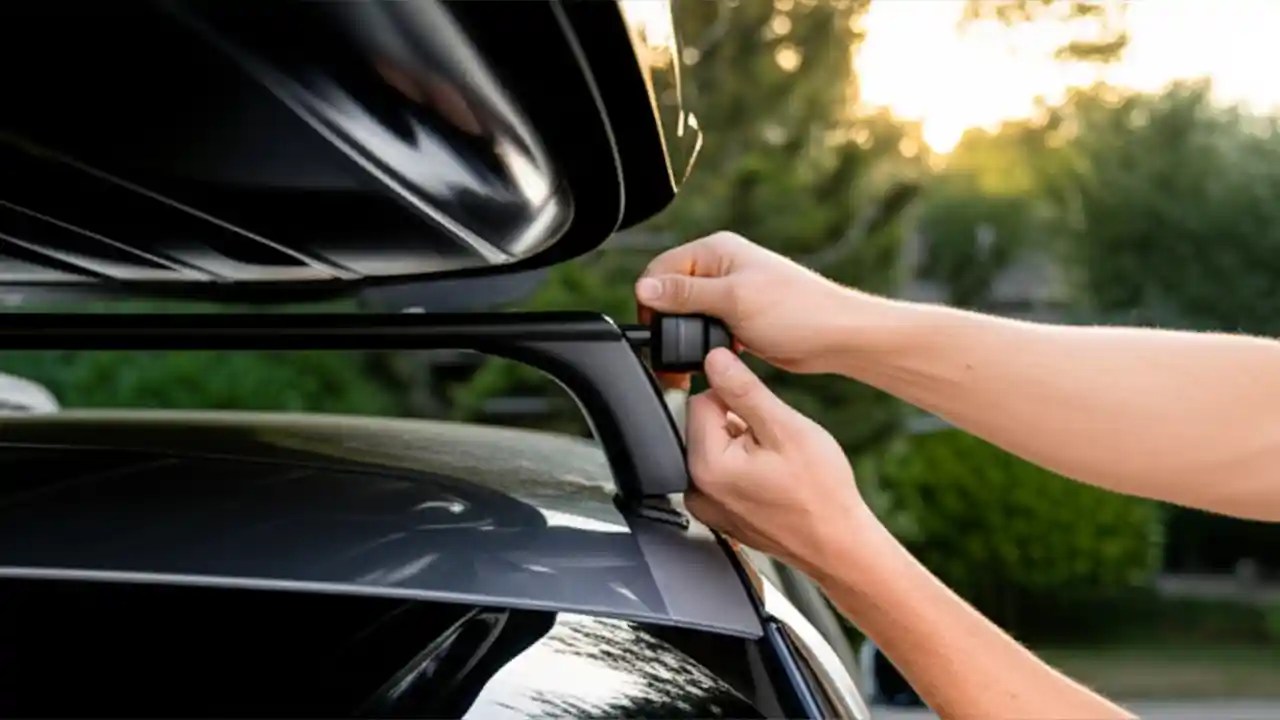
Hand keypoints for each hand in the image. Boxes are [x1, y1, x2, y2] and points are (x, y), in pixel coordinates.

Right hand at [636, 232, 855, 385]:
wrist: (836, 336)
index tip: (655, 330)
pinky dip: (704, 344)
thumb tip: (644, 288)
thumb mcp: (733, 300)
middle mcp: (721, 267)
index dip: (652, 300)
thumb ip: (686, 295)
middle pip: (671, 293)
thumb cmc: (796, 311)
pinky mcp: (738, 317)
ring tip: (690, 360)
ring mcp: (730, 293)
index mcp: (716, 250)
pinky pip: (707, 329)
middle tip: (670, 353)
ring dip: (686, 336)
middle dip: (668, 322)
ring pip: (688, 314)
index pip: (661, 269)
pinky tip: (713, 357)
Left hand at [684, 347, 871, 577]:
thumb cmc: (821, 494)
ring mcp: (708, 507)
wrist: (840, 546)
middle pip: (706, 426)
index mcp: (706, 465)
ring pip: (719, 449)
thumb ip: (744, 390)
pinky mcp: (721, 516)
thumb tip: (715, 359)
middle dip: (740, 425)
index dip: (736, 399)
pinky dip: (747, 471)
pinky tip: (775, 482)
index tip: (766, 418)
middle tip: (777, 445)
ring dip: (746, 448)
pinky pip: (725, 476)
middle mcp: (697, 490)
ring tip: (779, 466)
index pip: (700, 400)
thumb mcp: (785, 428)